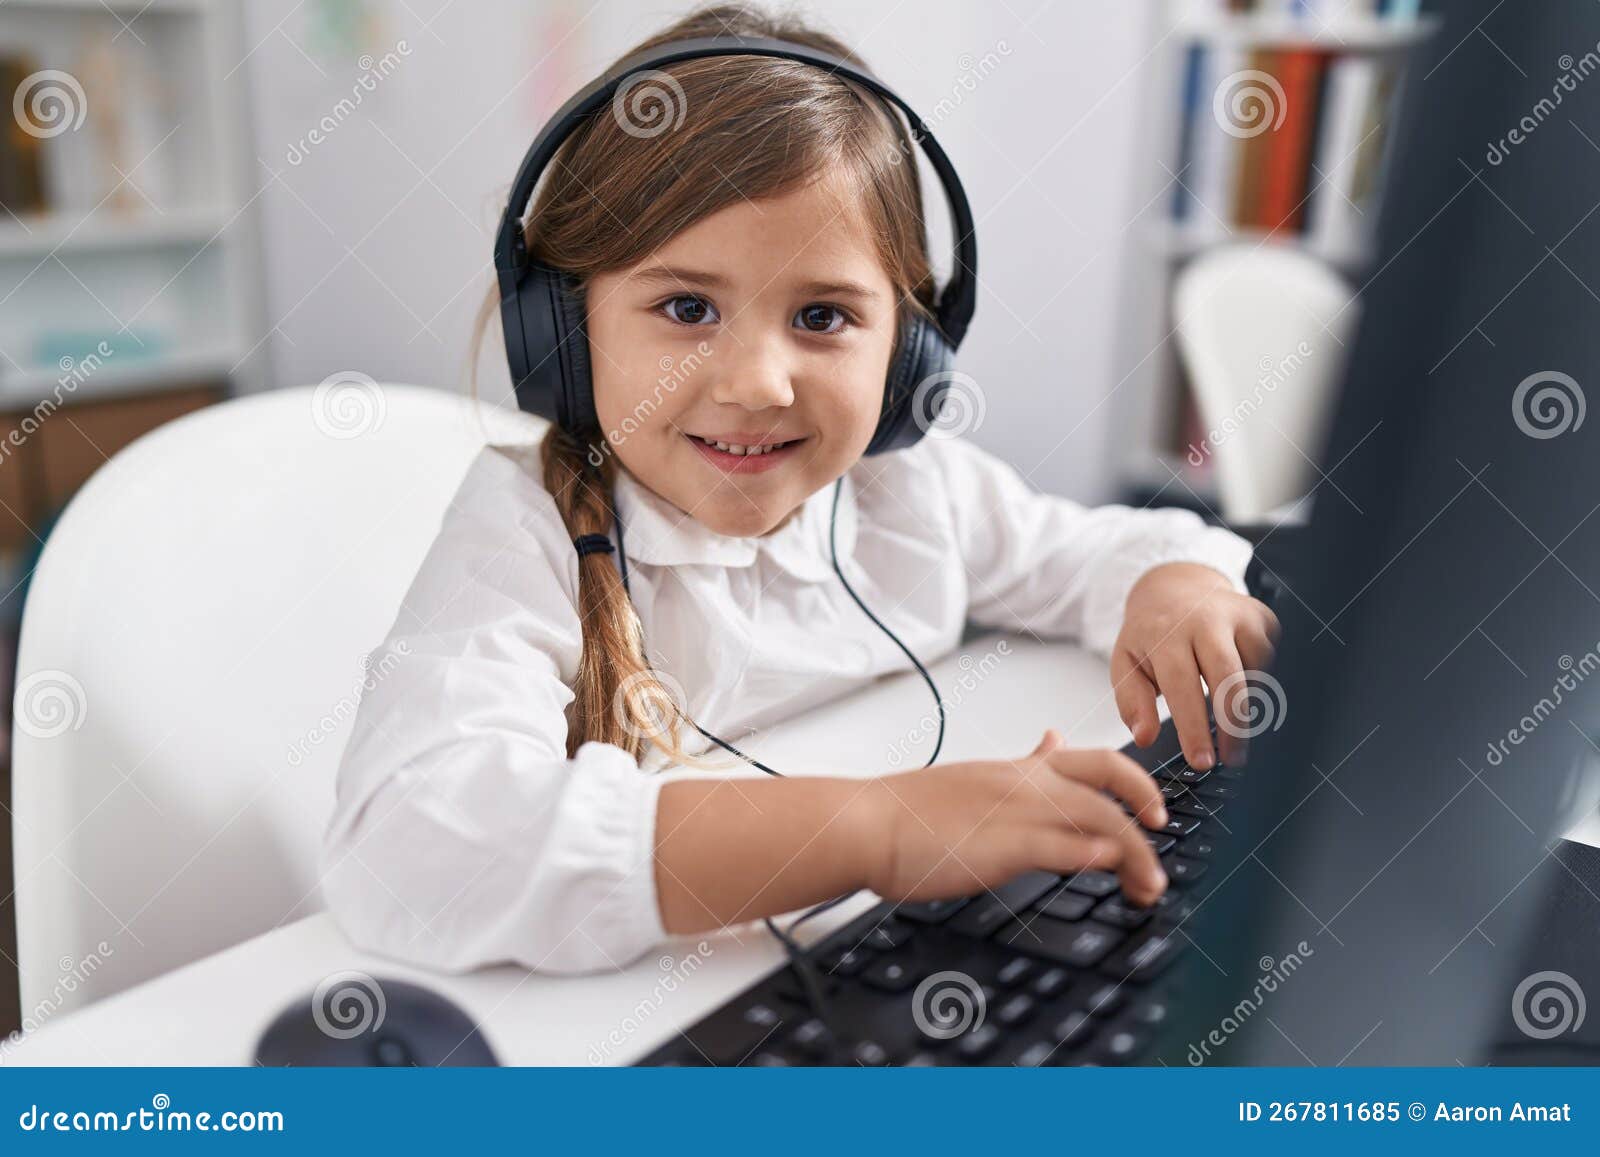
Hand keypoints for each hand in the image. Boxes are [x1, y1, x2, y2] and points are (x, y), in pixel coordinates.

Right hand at [859, 730, 1169, 906]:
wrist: (867, 823)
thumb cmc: (912, 812)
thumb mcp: (980, 777)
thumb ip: (1025, 763)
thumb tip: (1053, 739)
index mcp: (1021, 770)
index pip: (1096, 759)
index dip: (1137, 781)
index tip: (1154, 811)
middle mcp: (1027, 783)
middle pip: (1109, 777)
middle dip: (1147, 806)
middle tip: (1162, 843)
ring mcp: (1017, 811)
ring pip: (1099, 817)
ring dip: (1136, 853)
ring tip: (1149, 887)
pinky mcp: (1003, 844)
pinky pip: (1062, 845)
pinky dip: (1095, 856)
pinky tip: (1111, 870)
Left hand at [1111, 561, 1280, 768]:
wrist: (1174, 589)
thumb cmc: (1151, 635)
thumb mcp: (1126, 665)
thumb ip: (1132, 703)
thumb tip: (1144, 738)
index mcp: (1167, 633)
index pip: (1182, 684)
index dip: (1194, 727)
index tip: (1202, 761)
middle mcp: (1206, 620)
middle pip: (1230, 677)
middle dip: (1235, 725)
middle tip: (1233, 759)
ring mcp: (1240, 616)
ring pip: (1260, 671)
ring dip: (1253, 707)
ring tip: (1240, 733)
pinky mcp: (1265, 618)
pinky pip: (1276, 660)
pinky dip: (1267, 686)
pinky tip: (1253, 701)